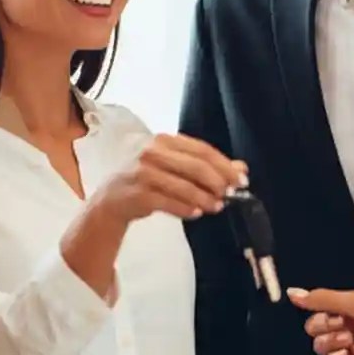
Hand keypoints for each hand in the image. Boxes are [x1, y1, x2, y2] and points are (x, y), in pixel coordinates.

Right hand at [90, 133, 246, 223]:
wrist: (112, 200)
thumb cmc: (148, 180)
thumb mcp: (176, 168)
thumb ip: (207, 166)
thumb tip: (241, 168)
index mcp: (164, 141)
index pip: (202, 150)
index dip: (224, 165)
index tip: (242, 180)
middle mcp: (151, 152)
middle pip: (195, 166)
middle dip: (217, 182)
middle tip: (230, 195)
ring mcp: (142, 172)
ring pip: (183, 185)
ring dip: (204, 198)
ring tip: (217, 207)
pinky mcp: (136, 194)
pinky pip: (167, 202)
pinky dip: (185, 208)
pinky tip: (196, 213)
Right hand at [288, 287, 353, 354]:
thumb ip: (323, 298)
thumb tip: (292, 292)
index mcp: (350, 305)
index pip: (318, 309)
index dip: (321, 315)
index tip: (335, 316)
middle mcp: (349, 324)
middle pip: (315, 329)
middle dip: (327, 330)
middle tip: (347, 330)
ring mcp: (352, 345)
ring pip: (323, 348)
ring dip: (335, 345)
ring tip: (353, 344)